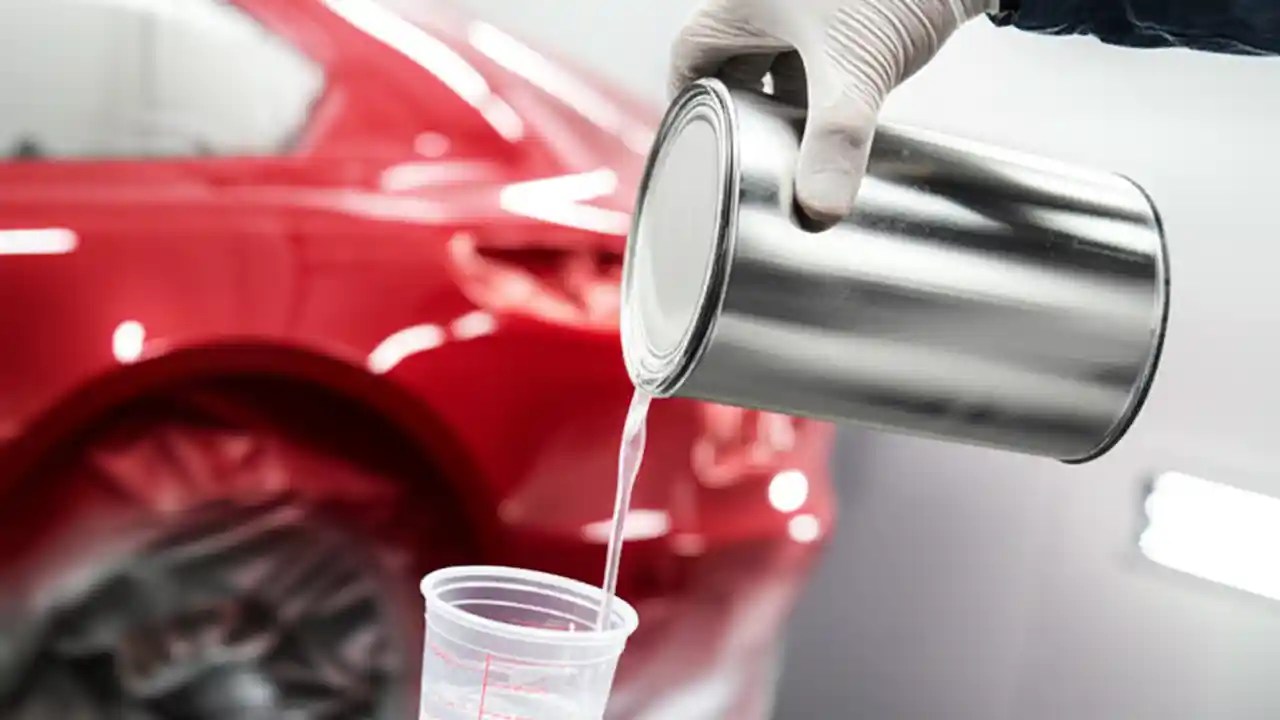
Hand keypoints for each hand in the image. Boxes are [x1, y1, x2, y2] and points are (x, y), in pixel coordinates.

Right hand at [671, 0, 994, 225]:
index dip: (689, 104)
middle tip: (752, 153)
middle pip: (730, 59)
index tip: (701, 144)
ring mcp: (805, 1)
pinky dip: (818, 78)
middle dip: (740, 107)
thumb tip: (818, 211)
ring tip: (794, 141)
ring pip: (774, 52)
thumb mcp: (856, 69)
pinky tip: (838, 106)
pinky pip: (813, 45)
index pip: (690, 59)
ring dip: (782, 95)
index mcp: (740, 3)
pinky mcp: (843, 6)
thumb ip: (835, 142)